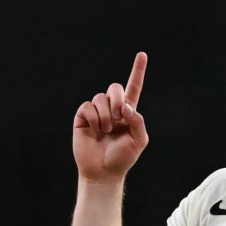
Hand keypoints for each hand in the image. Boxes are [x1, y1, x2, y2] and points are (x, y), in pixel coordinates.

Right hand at [72, 52, 148, 182]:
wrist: (103, 171)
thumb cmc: (123, 157)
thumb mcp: (139, 140)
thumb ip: (137, 121)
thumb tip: (125, 106)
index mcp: (128, 112)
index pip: (134, 87)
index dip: (137, 71)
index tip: (142, 55)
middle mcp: (112, 109)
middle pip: (115, 88)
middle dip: (118, 100)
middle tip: (119, 116)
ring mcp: (97, 112)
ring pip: (100, 98)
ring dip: (106, 116)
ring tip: (105, 131)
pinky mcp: (83, 117)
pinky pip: (88, 107)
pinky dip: (94, 118)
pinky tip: (96, 130)